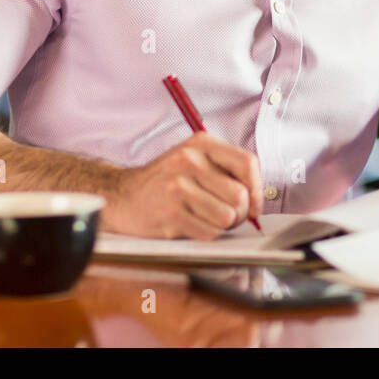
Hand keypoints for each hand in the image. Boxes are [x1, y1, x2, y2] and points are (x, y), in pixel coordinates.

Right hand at [101, 132, 262, 238]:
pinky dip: (205, 234)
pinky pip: (209, 233)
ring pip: (227, 217)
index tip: (253, 204)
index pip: (247, 163)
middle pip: (240, 195)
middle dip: (239, 213)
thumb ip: (224, 171)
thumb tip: (256, 200)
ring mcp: (179, 186)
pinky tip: (190, 224)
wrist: (122, 195)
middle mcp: (190, 161)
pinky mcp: (171, 212)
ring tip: (206, 218)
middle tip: (226, 216)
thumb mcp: (193, 160)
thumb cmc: (164, 181)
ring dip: (222, 226)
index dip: (257, 189)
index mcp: (201, 144)